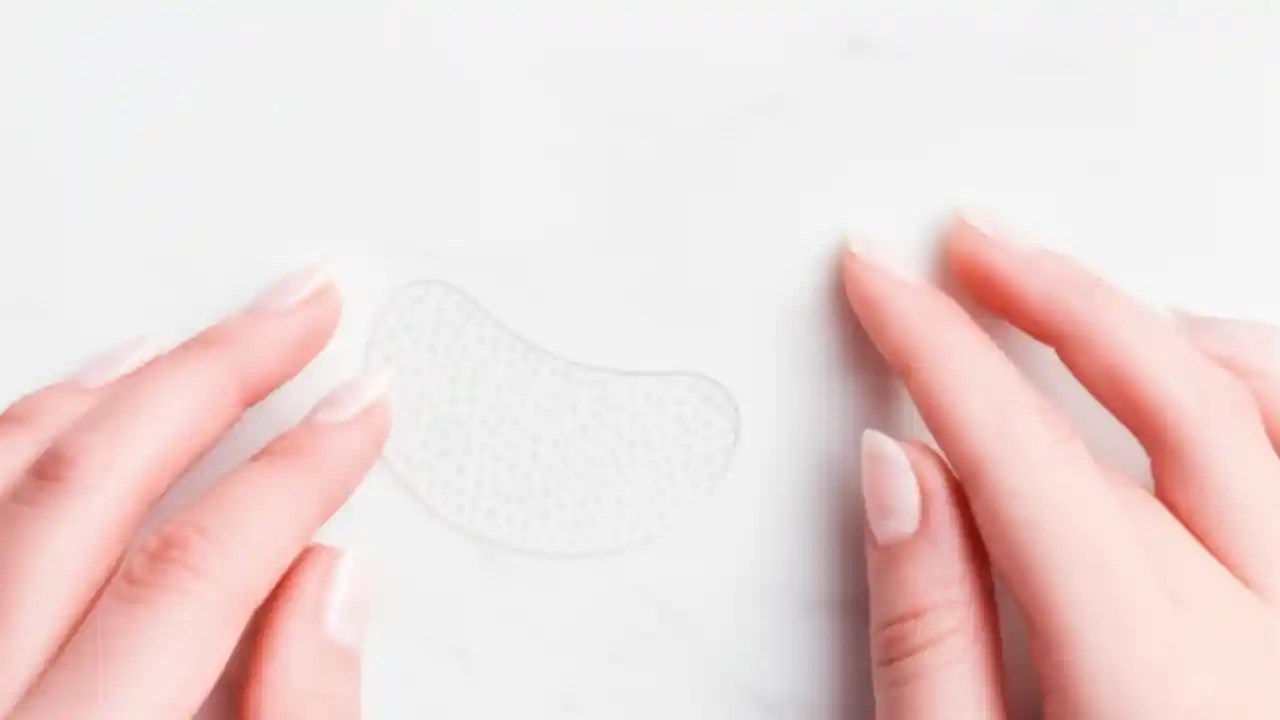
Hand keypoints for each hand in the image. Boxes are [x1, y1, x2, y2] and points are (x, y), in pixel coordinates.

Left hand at [0, 267, 389, 718]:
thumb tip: (332, 586)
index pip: (191, 573)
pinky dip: (21, 435)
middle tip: (298, 313)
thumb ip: (297, 718)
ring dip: (112, 392)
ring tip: (197, 342)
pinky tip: (72, 406)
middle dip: (214, 376)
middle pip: (87, 489)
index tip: (359, 410)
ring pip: (4, 478)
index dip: (294, 476)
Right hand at [846, 216, 1279, 718]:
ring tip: (1071, 287)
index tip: (885, 285)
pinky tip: (1196, 362)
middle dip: (1053, 299)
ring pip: (1260, 411)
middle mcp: (1265, 642)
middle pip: (1165, 403)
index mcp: (1154, 682)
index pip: (1029, 455)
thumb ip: (927, 633)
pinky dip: (1250, 386)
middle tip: (973, 247)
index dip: (940, 349)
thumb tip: (900, 480)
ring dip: (1159, 328)